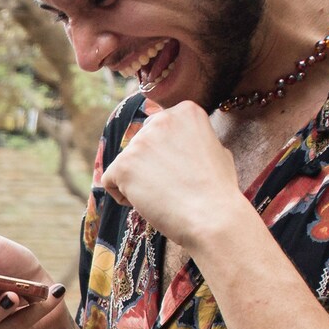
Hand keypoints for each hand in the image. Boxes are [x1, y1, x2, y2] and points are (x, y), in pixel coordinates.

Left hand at [98, 101, 244, 256]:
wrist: (212, 216)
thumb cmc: (218, 189)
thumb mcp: (215, 148)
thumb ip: (192, 138)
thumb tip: (175, 142)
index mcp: (185, 111)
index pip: (159, 130)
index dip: (167, 154)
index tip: (183, 171)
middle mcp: (161, 119)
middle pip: (141, 144)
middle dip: (150, 166)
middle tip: (172, 185)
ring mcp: (139, 141)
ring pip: (126, 163)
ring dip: (138, 181)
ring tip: (164, 195)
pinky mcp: (122, 165)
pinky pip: (110, 180)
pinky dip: (124, 196)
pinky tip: (147, 203)